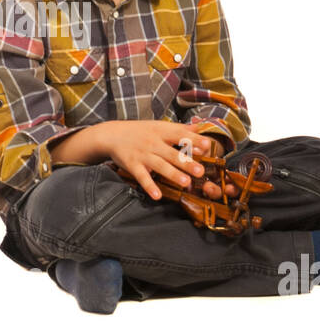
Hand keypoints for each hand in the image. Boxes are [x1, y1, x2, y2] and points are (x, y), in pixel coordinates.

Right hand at [103, 121, 230, 201]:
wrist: (112, 134)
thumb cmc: (140, 131)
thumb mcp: (159, 126)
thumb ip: (180, 129)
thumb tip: (201, 127)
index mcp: (162, 132)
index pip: (180, 135)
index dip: (194, 140)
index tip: (207, 145)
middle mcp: (153, 143)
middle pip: (172, 153)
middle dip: (186, 162)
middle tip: (201, 171)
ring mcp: (143, 155)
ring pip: (159, 165)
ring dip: (172, 174)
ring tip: (186, 182)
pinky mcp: (132, 165)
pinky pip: (141, 177)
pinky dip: (149, 186)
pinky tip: (157, 195)